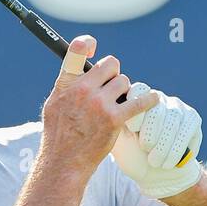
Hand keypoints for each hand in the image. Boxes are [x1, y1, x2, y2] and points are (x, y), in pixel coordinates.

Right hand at [40, 36, 159, 180]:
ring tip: (118, 105)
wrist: (64, 163)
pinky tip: (152, 99)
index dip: (88, 43)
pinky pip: (139, 101)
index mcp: (66, 84)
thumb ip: (68, 87)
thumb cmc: (59, 137)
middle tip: (111, 88)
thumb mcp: (54, 106)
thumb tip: (80, 70)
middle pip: (110, 64)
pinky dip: (148, 100)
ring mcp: (99, 104)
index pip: (77, 50)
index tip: (93, 47)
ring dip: (124, 92)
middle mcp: (82, 90)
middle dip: (113, 74)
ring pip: (124, 82)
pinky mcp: (114, 118)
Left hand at [113, 82, 202, 197]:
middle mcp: (158, 99)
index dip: (136, 106)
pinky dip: (177, 148)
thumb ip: (107, 122)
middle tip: (144, 147)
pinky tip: (168, 163)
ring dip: (164, 143)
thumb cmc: (130, 156)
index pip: (138, 90)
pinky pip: (187, 129)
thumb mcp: (115, 139)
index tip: (131, 126)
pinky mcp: (193, 118)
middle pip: (157, 106)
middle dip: (151, 129)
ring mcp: (177, 107)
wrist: (154, 175)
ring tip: (154, 162)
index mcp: (137, 99)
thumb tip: (93, 109)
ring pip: (173, 119)